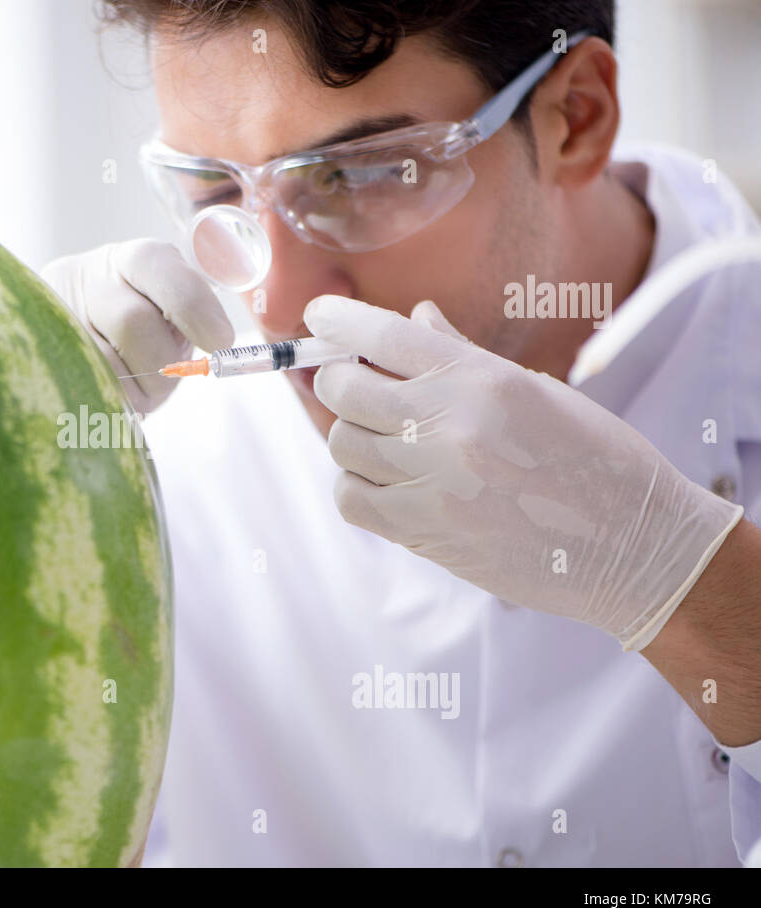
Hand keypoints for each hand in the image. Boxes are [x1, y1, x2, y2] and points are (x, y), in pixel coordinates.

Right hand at [40, 240, 233, 414]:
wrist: (71, 307)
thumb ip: (190, 308)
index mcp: (136, 259)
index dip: (194, 306)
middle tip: (174, 375)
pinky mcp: (45, 349)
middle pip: (133, 323)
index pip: (161, 270)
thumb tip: (215, 341)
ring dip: (140, 390)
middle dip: (164, 362)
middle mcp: (93, 277)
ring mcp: (61, 314)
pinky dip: (116, 402)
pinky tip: (121, 391)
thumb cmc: (142, 310)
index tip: (221, 340)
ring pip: (107, 365)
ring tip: (146, 385)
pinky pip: (88, 389)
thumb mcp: (170, 297)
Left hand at [307, 295, 743, 651]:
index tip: (318, 315)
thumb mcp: (536, 390)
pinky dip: (356, 486)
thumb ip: (461, 355)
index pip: (382, 333)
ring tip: (388, 442)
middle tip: (355, 385)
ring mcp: (433, 481)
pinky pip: (351, 498)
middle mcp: (450, 424)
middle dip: (339, 380)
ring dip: (353, 437)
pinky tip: (387, 482)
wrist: (635, 546)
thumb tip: (414, 318)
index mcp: (481, 378)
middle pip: (345, 388)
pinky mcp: (425, 532)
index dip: (337, 320)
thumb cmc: (595, 460)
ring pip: (342, 443)